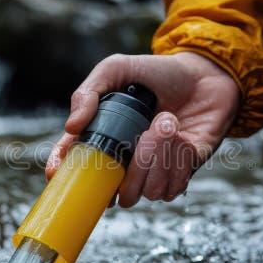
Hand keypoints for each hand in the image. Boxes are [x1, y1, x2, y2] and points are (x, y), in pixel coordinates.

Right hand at [45, 52, 239, 206]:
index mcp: (103, 140)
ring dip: (157, 156)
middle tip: (145, 129)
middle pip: (115, 194)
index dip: (62, 175)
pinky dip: (178, 158)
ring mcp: (153, 173)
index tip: (58, 172)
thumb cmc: (158, 73)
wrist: (205, 75)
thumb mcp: (117, 69)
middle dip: (131, 166)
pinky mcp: (180, 175)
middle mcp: (126, 164)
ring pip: (145, 192)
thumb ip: (89, 91)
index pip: (74, 169)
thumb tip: (71, 125)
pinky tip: (183, 135)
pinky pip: (172, 186)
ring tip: (167, 121)